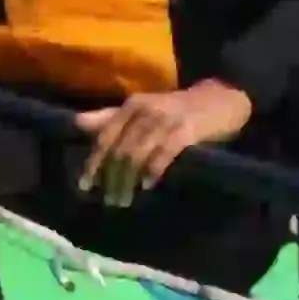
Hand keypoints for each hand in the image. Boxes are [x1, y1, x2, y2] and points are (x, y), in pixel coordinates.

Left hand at [73, 79, 256, 204]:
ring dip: (127, 180)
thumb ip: (111, 117)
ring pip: (136, 154)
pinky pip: (163, 153)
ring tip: (124, 200)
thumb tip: (77, 122)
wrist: (221, 99)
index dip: (94, 163)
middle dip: (111, 178)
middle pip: (119, 149)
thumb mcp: (142, 109)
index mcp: (131, 106)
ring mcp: (165, 119)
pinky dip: (152, 170)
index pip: (105, 137)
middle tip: (110, 200)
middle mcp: (144, 110)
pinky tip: (147, 185)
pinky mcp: (186, 130)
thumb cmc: (177, 109)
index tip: (85, 187)